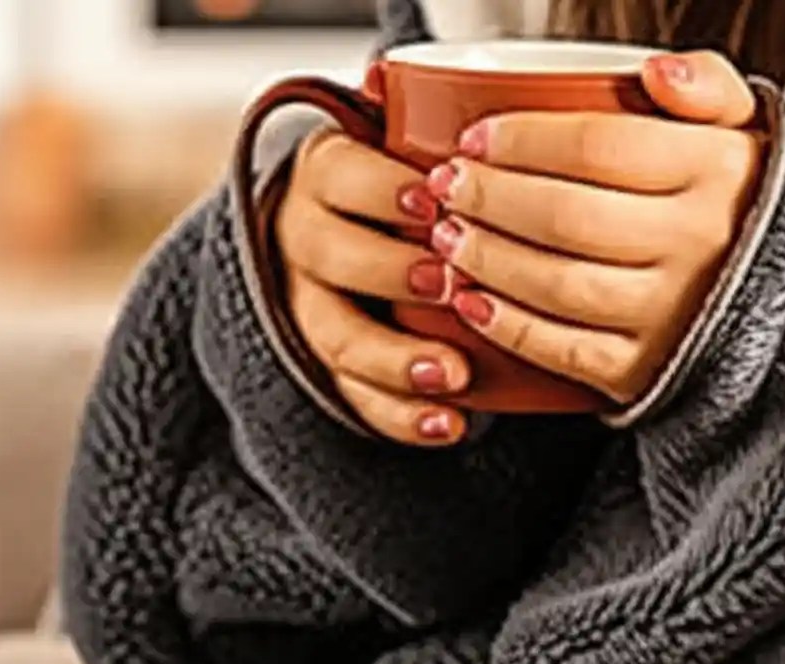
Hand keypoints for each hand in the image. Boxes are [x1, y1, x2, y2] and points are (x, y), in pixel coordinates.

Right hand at [276, 78, 473, 445]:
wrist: (352, 234)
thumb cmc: (407, 191)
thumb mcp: (410, 152)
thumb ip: (441, 144)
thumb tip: (482, 118)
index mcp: (326, 173)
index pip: (340, 174)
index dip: (382, 188)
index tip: (433, 202)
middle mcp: (302, 236)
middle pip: (330, 255)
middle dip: (391, 271)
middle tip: (449, 285)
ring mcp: (305, 304)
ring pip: (334, 336)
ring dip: (396, 358)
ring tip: (455, 374)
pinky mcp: (322, 364)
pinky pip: (350, 396)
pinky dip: (399, 416)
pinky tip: (448, 425)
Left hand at [424, 51, 765, 403]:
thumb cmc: (738, 200)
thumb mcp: (743, 126)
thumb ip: (704, 83)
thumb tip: (655, 72)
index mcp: (717, 170)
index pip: (597, 145)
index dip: (522, 140)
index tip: (477, 138)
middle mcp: (699, 244)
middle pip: (567, 215)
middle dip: (490, 198)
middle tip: (448, 185)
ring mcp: (673, 313)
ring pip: (559, 284)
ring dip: (488, 259)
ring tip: (448, 237)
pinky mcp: (648, 368)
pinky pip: (565, 350)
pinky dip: (510, 327)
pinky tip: (472, 303)